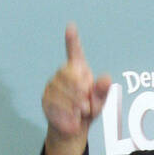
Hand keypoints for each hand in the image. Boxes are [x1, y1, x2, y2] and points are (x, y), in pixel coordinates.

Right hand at [41, 23, 111, 141]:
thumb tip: (107, 79)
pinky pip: (56, 104)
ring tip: (81, 112)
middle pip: (69, 76)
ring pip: (62, 92)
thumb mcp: (100, 101)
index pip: (75, 52)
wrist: (74, 128)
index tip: (71, 26)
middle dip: (80, 92)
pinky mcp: (46, 98)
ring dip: (75, 105)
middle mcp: (63, 74)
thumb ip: (102, 90)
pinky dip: (68, 114)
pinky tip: (73, 118)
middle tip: (87, 105)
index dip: (72, 40)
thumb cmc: (88, 110)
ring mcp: (52, 85)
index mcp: (78, 70)